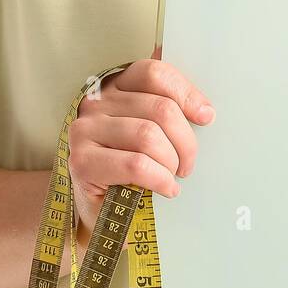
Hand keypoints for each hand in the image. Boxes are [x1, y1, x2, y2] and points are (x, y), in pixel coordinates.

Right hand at [68, 45, 214, 239]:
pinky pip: (136, 164)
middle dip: (185, 141)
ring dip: (171, 163)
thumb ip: (170, 112)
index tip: (205, 117)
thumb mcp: (153, 134)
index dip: (186, 93)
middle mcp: (96, 103)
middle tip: (187, 164)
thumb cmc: (133, 171)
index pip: (154, 74)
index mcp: (115, 88)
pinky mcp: (82, 161)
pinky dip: (160, 179)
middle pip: (160, 108)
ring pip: (149, 135)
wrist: (105, 214)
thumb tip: (205, 109)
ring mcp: (85, 130)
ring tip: (172, 177)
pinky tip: (166, 189)